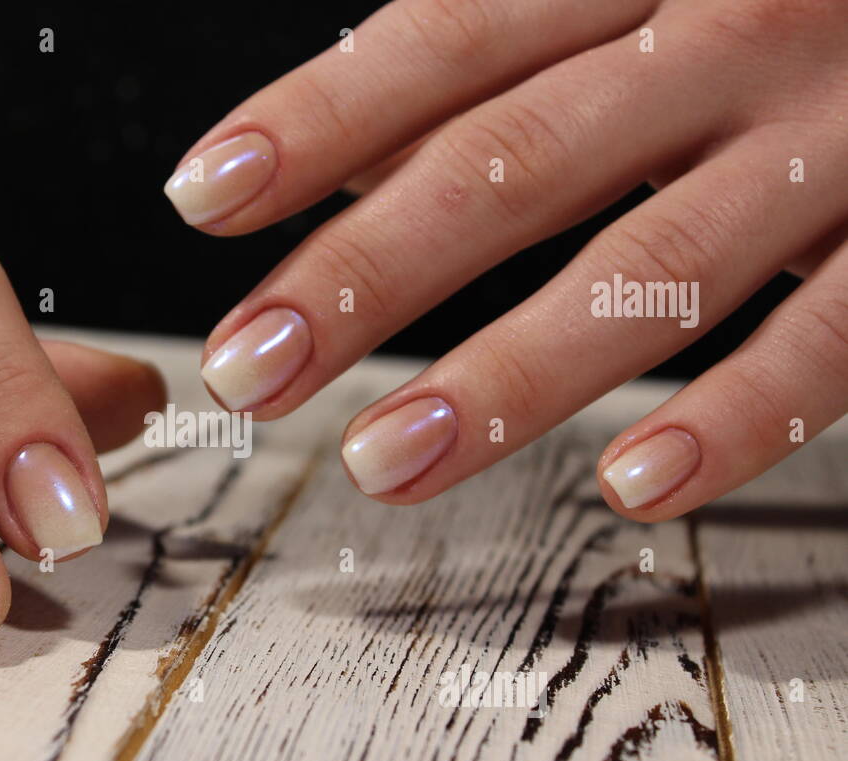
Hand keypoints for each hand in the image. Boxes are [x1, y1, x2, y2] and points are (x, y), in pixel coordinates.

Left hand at [165, 0, 847, 517]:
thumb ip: (506, 69)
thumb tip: (346, 159)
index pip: (449, 41)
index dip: (317, 119)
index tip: (204, 197)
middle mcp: (730, 37)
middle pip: (516, 164)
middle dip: (364, 277)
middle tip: (249, 370)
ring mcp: (836, 139)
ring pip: (649, 268)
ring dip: (504, 378)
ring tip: (381, 460)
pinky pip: (827, 344)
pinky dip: (733, 422)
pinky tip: (631, 487)